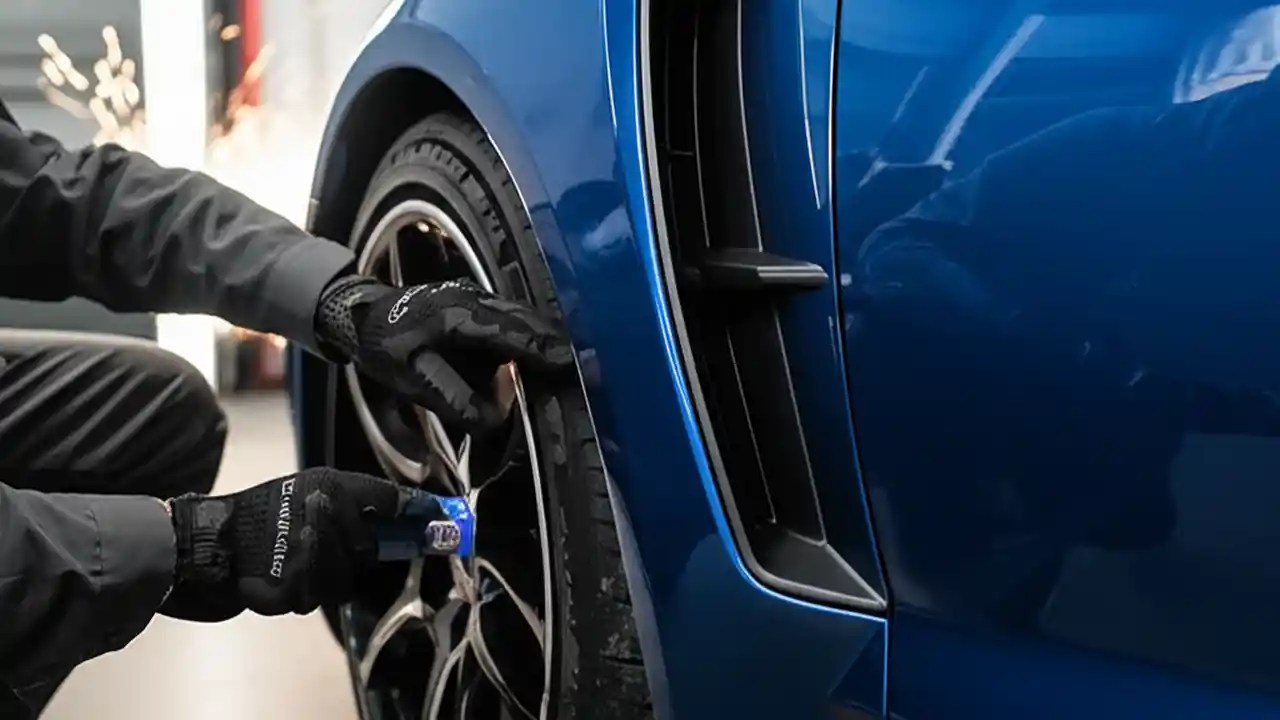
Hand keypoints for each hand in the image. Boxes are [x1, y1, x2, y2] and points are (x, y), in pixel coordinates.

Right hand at [159, 468, 413, 619]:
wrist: (212, 540)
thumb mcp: (308, 486)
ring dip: (329, 577)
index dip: (418, 510)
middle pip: (372, 549)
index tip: (440, 518)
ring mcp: (311, 553)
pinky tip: (285, 576)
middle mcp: (326, 515)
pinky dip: (305, 591)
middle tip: (330, 546)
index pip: (389, 497)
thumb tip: (408, 511)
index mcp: (330, 485)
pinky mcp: (295, 587)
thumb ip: (354, 497)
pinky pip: (318, 597)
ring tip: (300, 561)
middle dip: (357, 553)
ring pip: (347, 579)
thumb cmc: (264, 512)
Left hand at [316, 276, 571, 430]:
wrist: (363, 316)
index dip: (540, 350)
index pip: (509, 332)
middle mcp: (472, 299)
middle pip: (524, 319)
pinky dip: (530, 333)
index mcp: (457, 316)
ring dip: (544, 337)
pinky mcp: (478, 302)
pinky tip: (542, 351)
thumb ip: (450, 398)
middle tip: (581, 368)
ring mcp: (476, 296)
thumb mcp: (409, 378)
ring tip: (569, 362)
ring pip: (521, 315)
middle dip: (553, 342)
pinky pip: (511, 316)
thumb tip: (490, 421)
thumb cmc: (384, 348)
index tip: (568, 366)